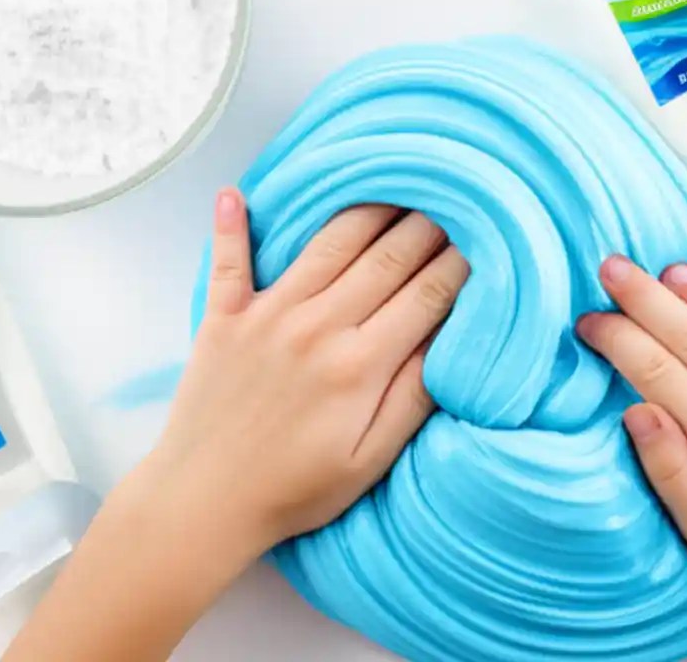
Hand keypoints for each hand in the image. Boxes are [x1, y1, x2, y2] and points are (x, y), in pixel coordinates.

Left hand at [6, 190, 467, 661]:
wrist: (203, 503)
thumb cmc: (296, 490)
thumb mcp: (370, 460)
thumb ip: (412, 399)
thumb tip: (446, 342)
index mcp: (359, 364)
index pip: (426, 295)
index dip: (460, 262)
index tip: (483, 236)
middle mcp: (317, 327)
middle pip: (386, 256)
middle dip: (427, 223)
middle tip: (452, 195)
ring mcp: (267, 316)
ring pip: (328, 244)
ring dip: (366, 209)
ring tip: (393, 182)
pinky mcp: (224, 318)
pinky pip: (230, 260)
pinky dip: (232, 226)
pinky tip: (236, 193)